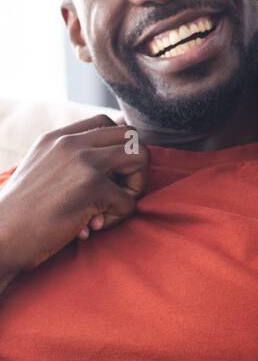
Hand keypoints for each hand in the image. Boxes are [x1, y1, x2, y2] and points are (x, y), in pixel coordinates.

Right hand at [0, 115, 147, 279]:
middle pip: (131, 135)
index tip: (106, 176)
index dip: (116, 149)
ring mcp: (83, 161)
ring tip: (111, 208)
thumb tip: (113, 170)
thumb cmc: (22, 216)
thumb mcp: (42, 172)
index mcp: (57, 137)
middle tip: (118, 193)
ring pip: (141, 157)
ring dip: (135, 187)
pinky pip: (130, 202)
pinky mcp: (91, 186)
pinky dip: (117, 219)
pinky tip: (92, 227)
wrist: (0, 238)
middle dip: (134, 166)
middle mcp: (70, 142)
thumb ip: (69, 162)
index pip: (106, 122)